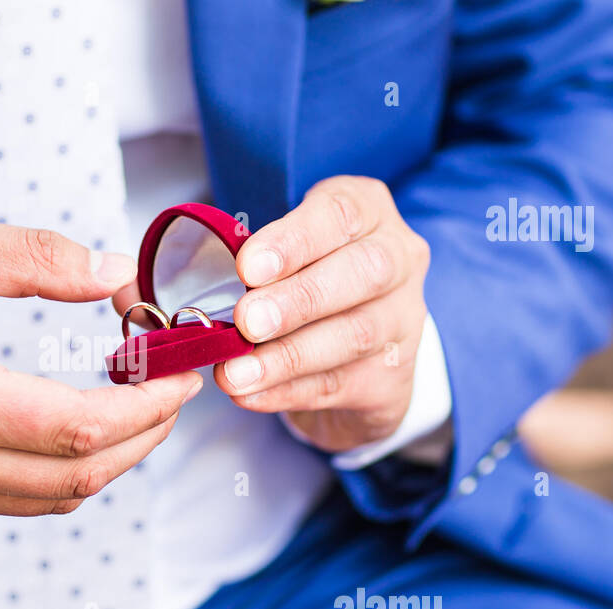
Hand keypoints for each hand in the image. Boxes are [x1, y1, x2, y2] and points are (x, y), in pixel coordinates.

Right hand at [0, 218, 202, 516]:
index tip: (182, 373)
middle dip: (146, 435)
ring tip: (138, 406)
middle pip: (80, 475)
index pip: (79, 427)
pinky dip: (67, 473)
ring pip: (56, 497)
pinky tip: (81, 431)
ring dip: (113, 458)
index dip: (147, 406)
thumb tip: (114, 271)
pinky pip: (21, 502)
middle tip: (175, 388)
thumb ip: (32, 258)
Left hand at [216, 176, 429, 451]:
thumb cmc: (307, 279)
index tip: (248, 266)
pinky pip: (340, 384)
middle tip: (246, 321)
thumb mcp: (288, 252)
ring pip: (353, 335)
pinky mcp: (392, 376)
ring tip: (234, 373)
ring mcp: (403, 320)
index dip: (294, 240)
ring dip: (286, 357)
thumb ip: (260, 265)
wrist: (354, 350)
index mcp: (369, 212)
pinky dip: (287, 391)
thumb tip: (209, 299)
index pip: (341, 213)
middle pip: (362, 272)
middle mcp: (399, 260)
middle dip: (298, 298)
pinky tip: (250, 394)